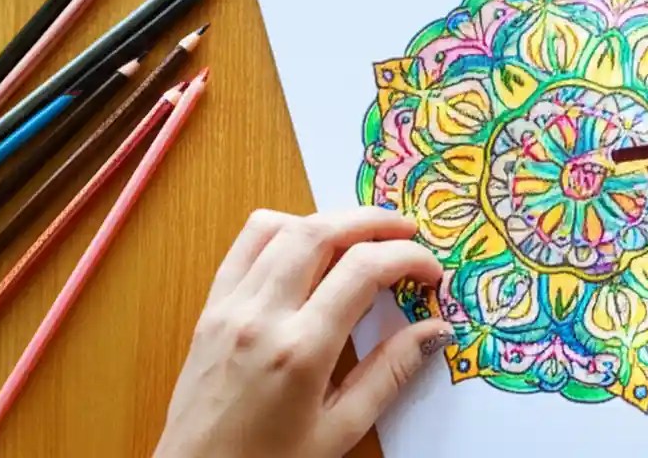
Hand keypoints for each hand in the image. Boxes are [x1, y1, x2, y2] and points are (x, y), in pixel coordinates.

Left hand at [154, 207, 453, 457]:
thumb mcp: (341, 429)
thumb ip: (391, 372)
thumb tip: (437, 330)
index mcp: (300, 350)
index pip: (363, 270)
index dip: (407, 258)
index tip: (431, 271)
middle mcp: (261, 315)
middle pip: (322, 231)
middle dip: (373, 220)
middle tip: (408, 231)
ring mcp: (229, 305)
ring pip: (282, 226)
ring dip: (329, 218)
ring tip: (363, 234)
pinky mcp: (210, 306)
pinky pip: (245, 243)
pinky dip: (283, 228)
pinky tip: (309, 245)